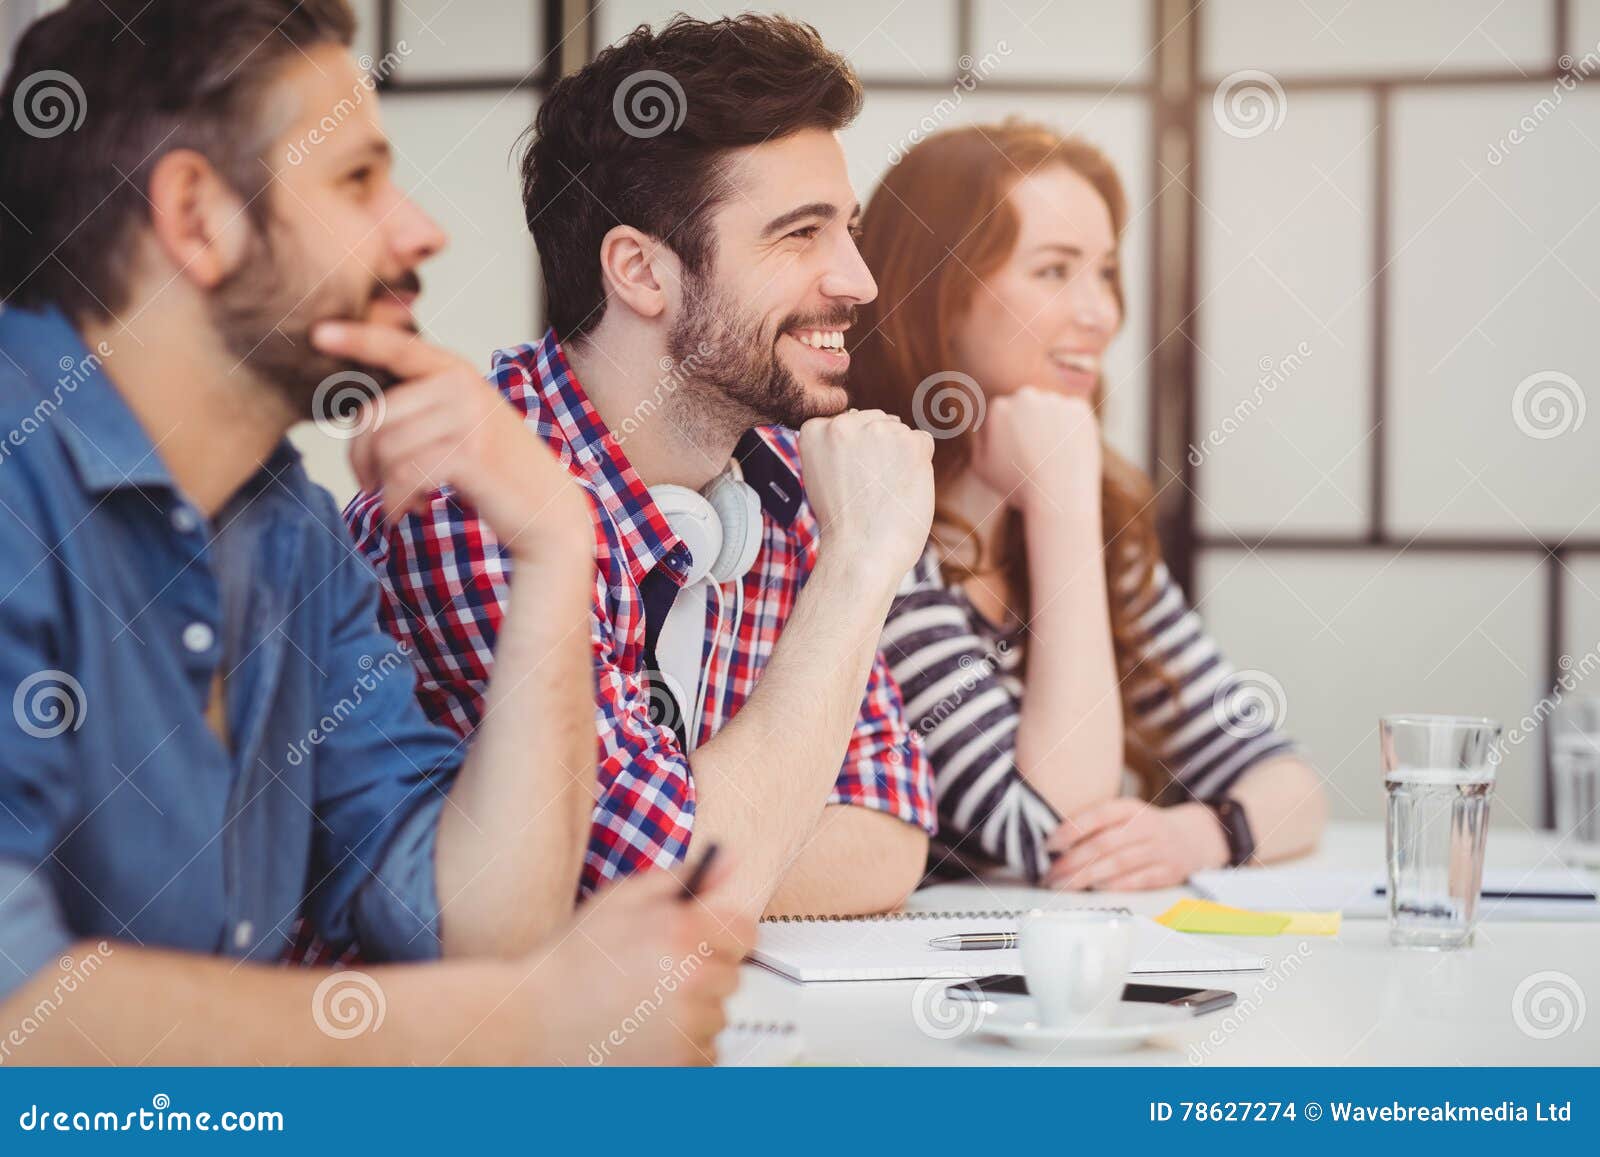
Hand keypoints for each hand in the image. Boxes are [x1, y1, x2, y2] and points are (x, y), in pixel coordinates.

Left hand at [310, 321, 587, 558]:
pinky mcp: (469, 454)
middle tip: (372, 487)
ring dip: (382, 486)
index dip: (358, 339)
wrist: (550, 513)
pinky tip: (412, 511)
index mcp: (459, 373)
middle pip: (375, 415)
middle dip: (361, 459)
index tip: (318, 334)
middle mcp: (464, 387)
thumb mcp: (466, 426)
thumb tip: (362, 419)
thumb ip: (425, 409)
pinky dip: (396, 502)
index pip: (400, 349)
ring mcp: (468, 417)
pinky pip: (402, 475)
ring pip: (384, 448)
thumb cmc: (499, 474)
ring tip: (402, 501)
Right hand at [519, 859, 755, 1065]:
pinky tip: (647, 1035)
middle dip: (703, 974)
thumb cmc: (575, 958)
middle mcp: (692, 978)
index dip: (722, 937)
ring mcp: (687, 1026)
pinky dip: (685, 1048)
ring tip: (645, 1008)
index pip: (745, 933)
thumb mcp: (621, 900)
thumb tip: (731, 861)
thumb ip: (682, 878)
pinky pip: (706, 1052)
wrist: (532, 1019)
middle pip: (732, 976)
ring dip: (693, 1013)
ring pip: (718, 1016)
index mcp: (682, 930)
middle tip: (659, 977)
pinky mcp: (678, 1064)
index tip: (702, 944)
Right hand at [798, 408, 933, 581]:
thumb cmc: (843, 522)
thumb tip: (864, 423)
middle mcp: (844, 423)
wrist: (861, 553)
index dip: (855, 452)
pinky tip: (903, 489)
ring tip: (886, 491)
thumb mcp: (820, 474)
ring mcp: (878, 430)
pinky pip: (923, 442)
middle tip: (870, 488)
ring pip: (900, 433)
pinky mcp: (911, 443)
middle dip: (879, 449)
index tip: (850, 479)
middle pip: (875, 422)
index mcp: (815, 430)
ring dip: (900, 456)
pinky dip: (920, 465)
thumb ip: (835, 446)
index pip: (847, 423)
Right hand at [969, 387, 1100, 517]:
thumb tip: (983, 422)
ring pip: (1054, 408)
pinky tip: (1071, 450)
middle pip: (1030, 405)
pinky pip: (1076, 414)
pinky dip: (1076, 429)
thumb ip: (979, 440)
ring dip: (1055, 424)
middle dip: (1034, 424)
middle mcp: (1025, 396)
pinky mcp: (1080, 407)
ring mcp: (1054, 399)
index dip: (1013, 436)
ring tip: (1056, 454)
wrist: (1058, 498)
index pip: (1007, 412)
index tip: (1021, 455)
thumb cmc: (1018, 488)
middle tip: (1041, 453)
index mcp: (999, 407)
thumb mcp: (983, 469)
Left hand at [1044, 800, 1228, 890]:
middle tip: (1049, 874)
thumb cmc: (1145, 827)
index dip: (1071, 829)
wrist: (1193, 838)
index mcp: (1131, 808)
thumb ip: (1097, 823)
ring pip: (1117, 864)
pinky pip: (1136, 881)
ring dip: (1086, 877)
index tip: (1048, 844)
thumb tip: (1054, 843)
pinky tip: (1093, 890)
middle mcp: (1146, 827)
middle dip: (1072, 861)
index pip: (1097, 815)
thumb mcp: (1126, 814)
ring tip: (1063, 886)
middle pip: (1104, 843)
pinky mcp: (1167, 873)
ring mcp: (1158, 850)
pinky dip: (1112, 886)